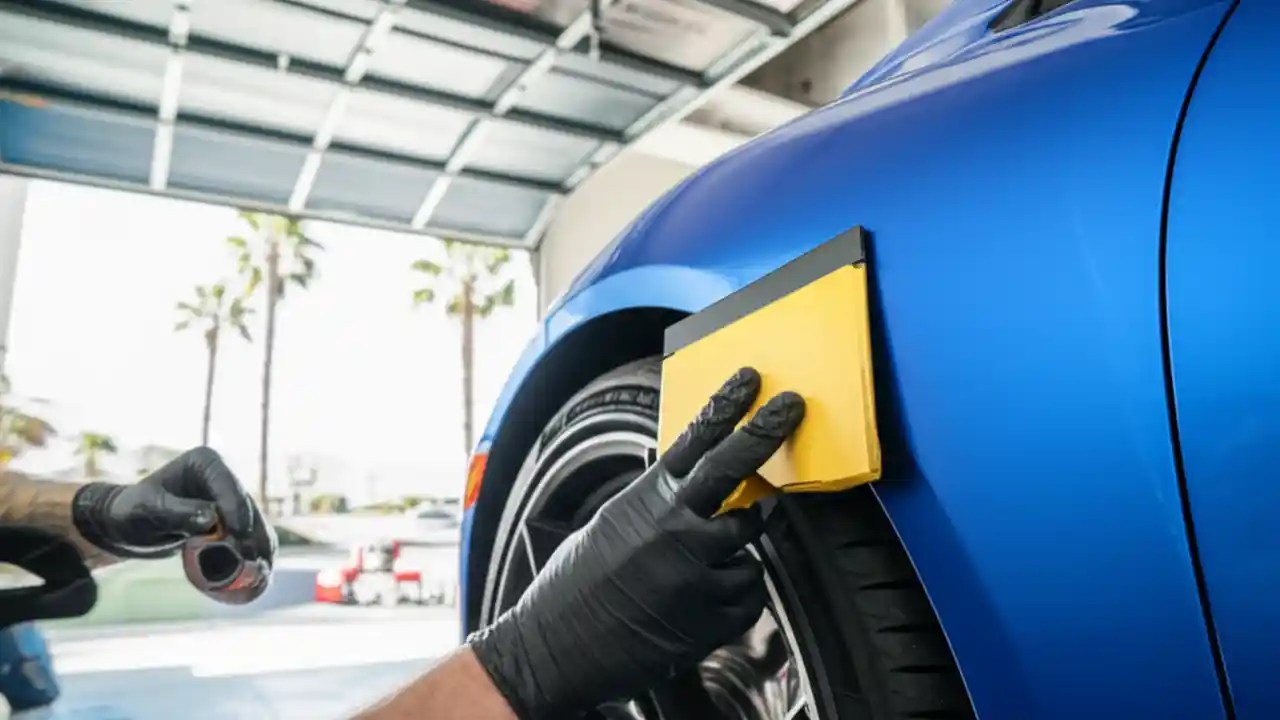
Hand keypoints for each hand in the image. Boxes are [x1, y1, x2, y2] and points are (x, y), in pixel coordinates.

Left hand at [71, 447, 264, 559]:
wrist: (126, 525)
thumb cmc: (130, 511)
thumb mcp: (147, 509)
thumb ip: (178, 512)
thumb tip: (212, 519)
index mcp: (205, 463)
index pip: (228, 486)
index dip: (237, 510)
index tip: (240, 535)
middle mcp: (222, 478)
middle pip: (248, 507)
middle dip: (252, 536)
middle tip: (254, 563)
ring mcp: (229, 499)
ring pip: (255, 525)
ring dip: (259, 550)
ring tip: (261, 574)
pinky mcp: (231, 520)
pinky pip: (249, 538)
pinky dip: (254, 555)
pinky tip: (257, 575)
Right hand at [469, 368, 804, 718]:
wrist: (557, 648)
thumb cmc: (577, 587)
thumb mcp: (612, 526)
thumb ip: (659, 503)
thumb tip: (697, 483)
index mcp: (646, 502)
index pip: (695, 441)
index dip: (727, 406)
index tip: (751, 381)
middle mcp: (674, 529)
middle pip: (733, 467)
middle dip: (764, 432)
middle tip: (789, 409)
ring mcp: (696, 573)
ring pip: (749, 544)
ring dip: (734, 550)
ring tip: (698, 567)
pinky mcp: (710, 617)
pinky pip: (749, 593)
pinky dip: (734, 594)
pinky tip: (701, 601)